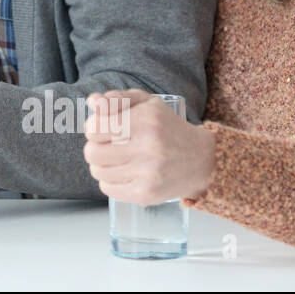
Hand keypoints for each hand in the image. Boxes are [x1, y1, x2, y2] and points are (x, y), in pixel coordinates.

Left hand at [82, 88, 214, 204]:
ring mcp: (148, 174)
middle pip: (92, 153)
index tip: (103, 128)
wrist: (202, 160)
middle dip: (95, 147)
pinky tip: (124, 173)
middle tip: (108, 145)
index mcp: (146, 121)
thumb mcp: (147, 103)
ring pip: (97, 172)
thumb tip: (92, 102)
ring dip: (102, 165)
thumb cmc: (167, 127)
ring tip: (118, 159)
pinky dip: (110, 181)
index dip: (94, 127)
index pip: (94, 128)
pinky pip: (107, 189)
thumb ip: (116, 99)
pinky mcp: (147, 194)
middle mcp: (148, 148)